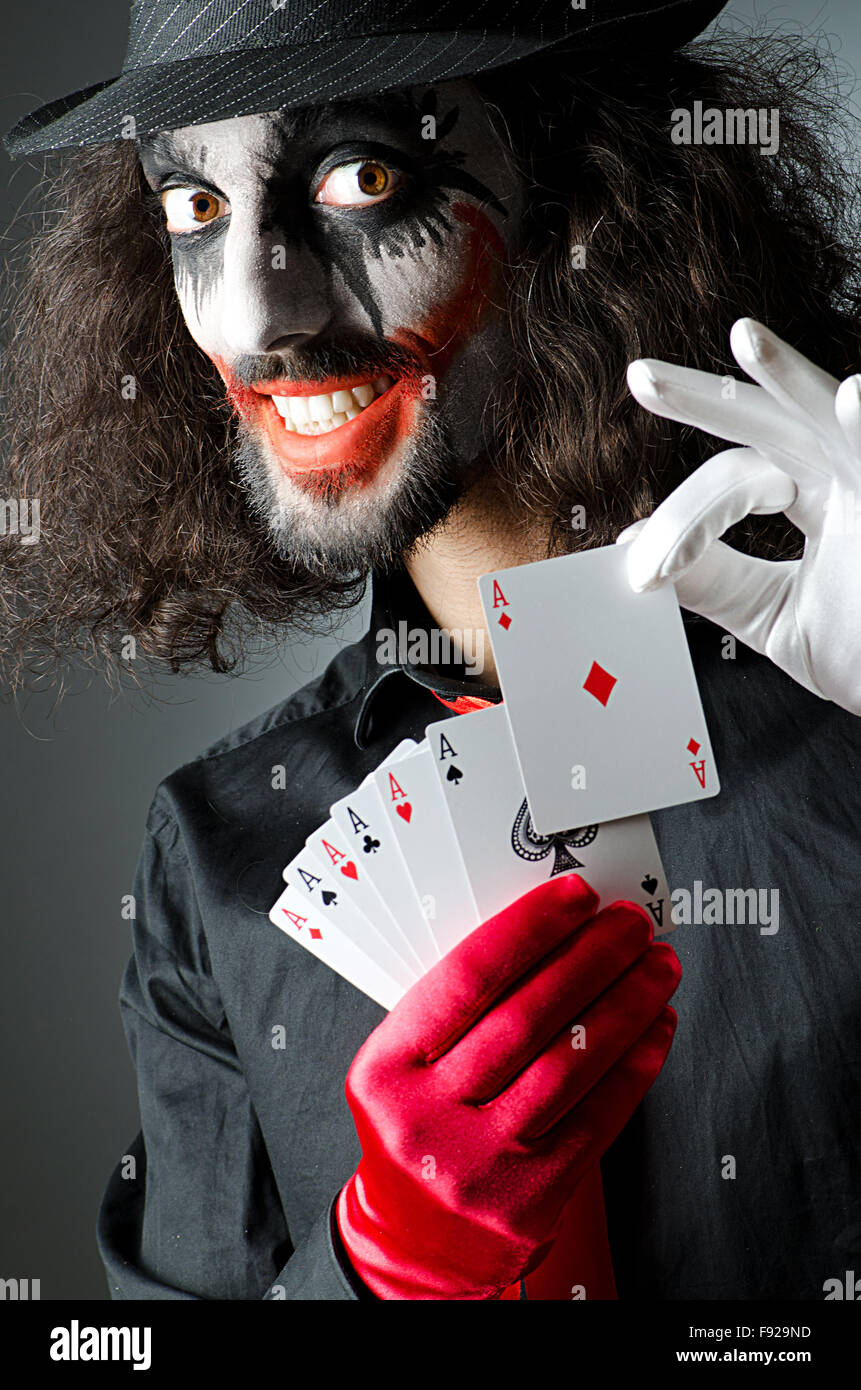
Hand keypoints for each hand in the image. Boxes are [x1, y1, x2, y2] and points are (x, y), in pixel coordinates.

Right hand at [336, 874, 679, 1299]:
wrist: (416, 1241)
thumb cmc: (420, 1128)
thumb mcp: (407, 1067)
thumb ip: (458, 1011)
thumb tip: (553, 934)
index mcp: (385, 1069)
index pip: (464, 980)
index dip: (529, 929)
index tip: (577, 895)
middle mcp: (425, 1119)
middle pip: (526, 1018)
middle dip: (591, 958)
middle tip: (631, 924)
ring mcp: (479, 1166)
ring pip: (569, 1066)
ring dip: (625, 1006)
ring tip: (656, 966)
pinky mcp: (531, 1201)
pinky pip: (598, 1119)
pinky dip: (636, 1066)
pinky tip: (656, 1028)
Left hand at [621, 317, 860, 714]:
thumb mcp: (772, 616)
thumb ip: (714, 581)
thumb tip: (633, 548)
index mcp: (814, 495)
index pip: (735, 476)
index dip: (686, 518)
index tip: (645, 571)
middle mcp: (844, 477)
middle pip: (767, 421)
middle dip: (706, 398)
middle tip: (640, 379)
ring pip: (826, 418)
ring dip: (788, 377)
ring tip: (744, 340)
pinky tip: (855, 395)